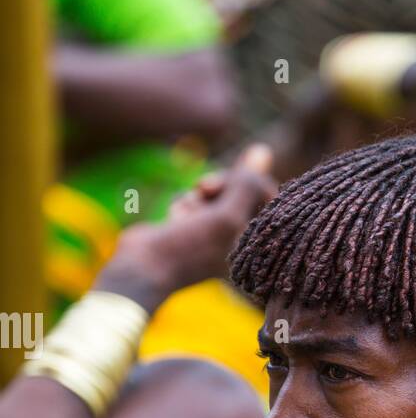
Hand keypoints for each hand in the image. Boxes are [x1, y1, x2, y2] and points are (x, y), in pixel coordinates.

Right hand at [95, 144, 277, 312]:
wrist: (145, 268)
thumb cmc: (191, 247)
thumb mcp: (226, 216)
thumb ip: (247, 185)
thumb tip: (263, 149)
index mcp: (257, 246)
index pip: (269, 199)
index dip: (252, 183)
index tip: (235, 182)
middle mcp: (239, 242)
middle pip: (242, 193)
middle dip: (222, 186)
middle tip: (204, 187)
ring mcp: (215, 237)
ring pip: (216, 196)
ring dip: (200, 196)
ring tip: (185, 210)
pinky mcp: (193, 232)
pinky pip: (196, 203)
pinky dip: (186, 204)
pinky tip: (174, 218)